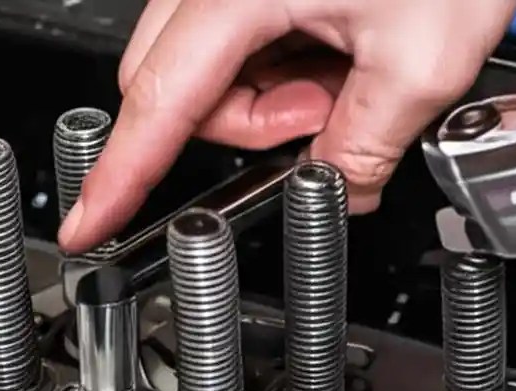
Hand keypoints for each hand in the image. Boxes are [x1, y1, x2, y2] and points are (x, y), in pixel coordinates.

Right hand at [57, 0, 515, 252]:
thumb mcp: (423, 60)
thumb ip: (365, 147)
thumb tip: (336, 189)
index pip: (158, 99)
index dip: (122, 173)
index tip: (92, 221)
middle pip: (176, 88)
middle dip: (248, 127)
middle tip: (327, 113)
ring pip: (210, 73)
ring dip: (273, 99)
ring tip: (347, 72)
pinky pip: (240, 46)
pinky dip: (284, 67)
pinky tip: (339, 51)